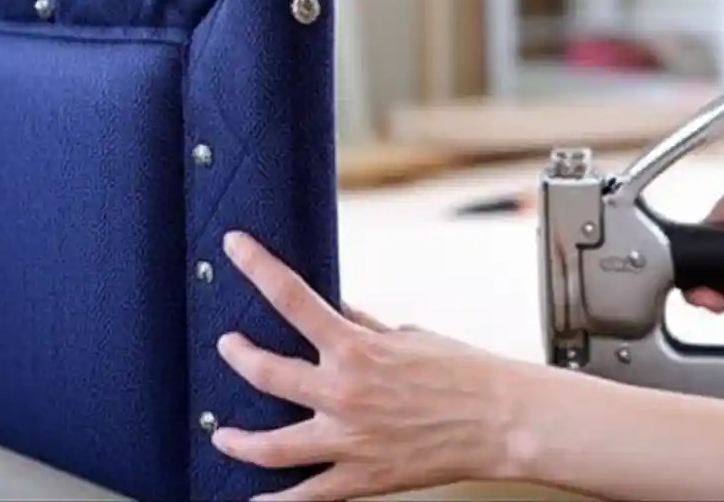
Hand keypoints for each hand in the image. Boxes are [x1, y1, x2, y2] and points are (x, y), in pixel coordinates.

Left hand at [211, 231, 522, 500]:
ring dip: (237, 438)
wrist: (503, 420)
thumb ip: (363, 325)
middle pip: (266, 372)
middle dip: (237, 355)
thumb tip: (334, 306)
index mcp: (356, 348)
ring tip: (220, 432)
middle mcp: (344, 392)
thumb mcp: (407, 335)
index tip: (234, 247)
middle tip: (227, 345)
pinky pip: (305, 496)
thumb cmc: (464, 373)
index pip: (291, 296)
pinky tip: (252, 499)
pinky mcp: (361, 477)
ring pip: (270, 446)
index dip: (256, 265)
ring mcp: (349, 439)